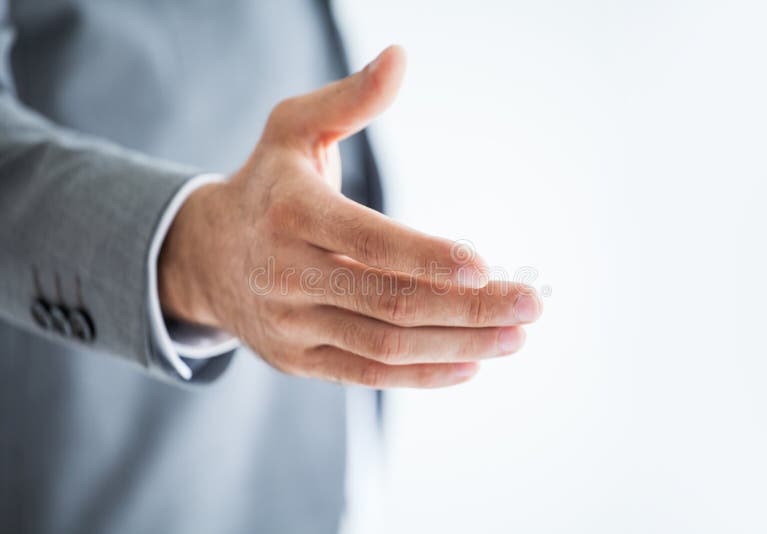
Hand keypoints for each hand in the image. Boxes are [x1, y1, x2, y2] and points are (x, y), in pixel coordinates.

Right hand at [158, 46, 541, 387]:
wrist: (203, 255)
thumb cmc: (266, 184)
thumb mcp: (292, 128)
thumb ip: (349, 100)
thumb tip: (399, 58)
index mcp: (291, 212)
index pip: (368, 241)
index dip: (428, 257)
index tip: (487, 267)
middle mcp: (286, 274)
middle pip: (390, 302)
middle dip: (470, 308)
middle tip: (531, 305)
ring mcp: (291, 324)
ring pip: (385, 347)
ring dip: (459, 345)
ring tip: (515, 337)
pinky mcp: (297, 359)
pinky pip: (365, 375)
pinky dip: (422, 374)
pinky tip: (470, 364)